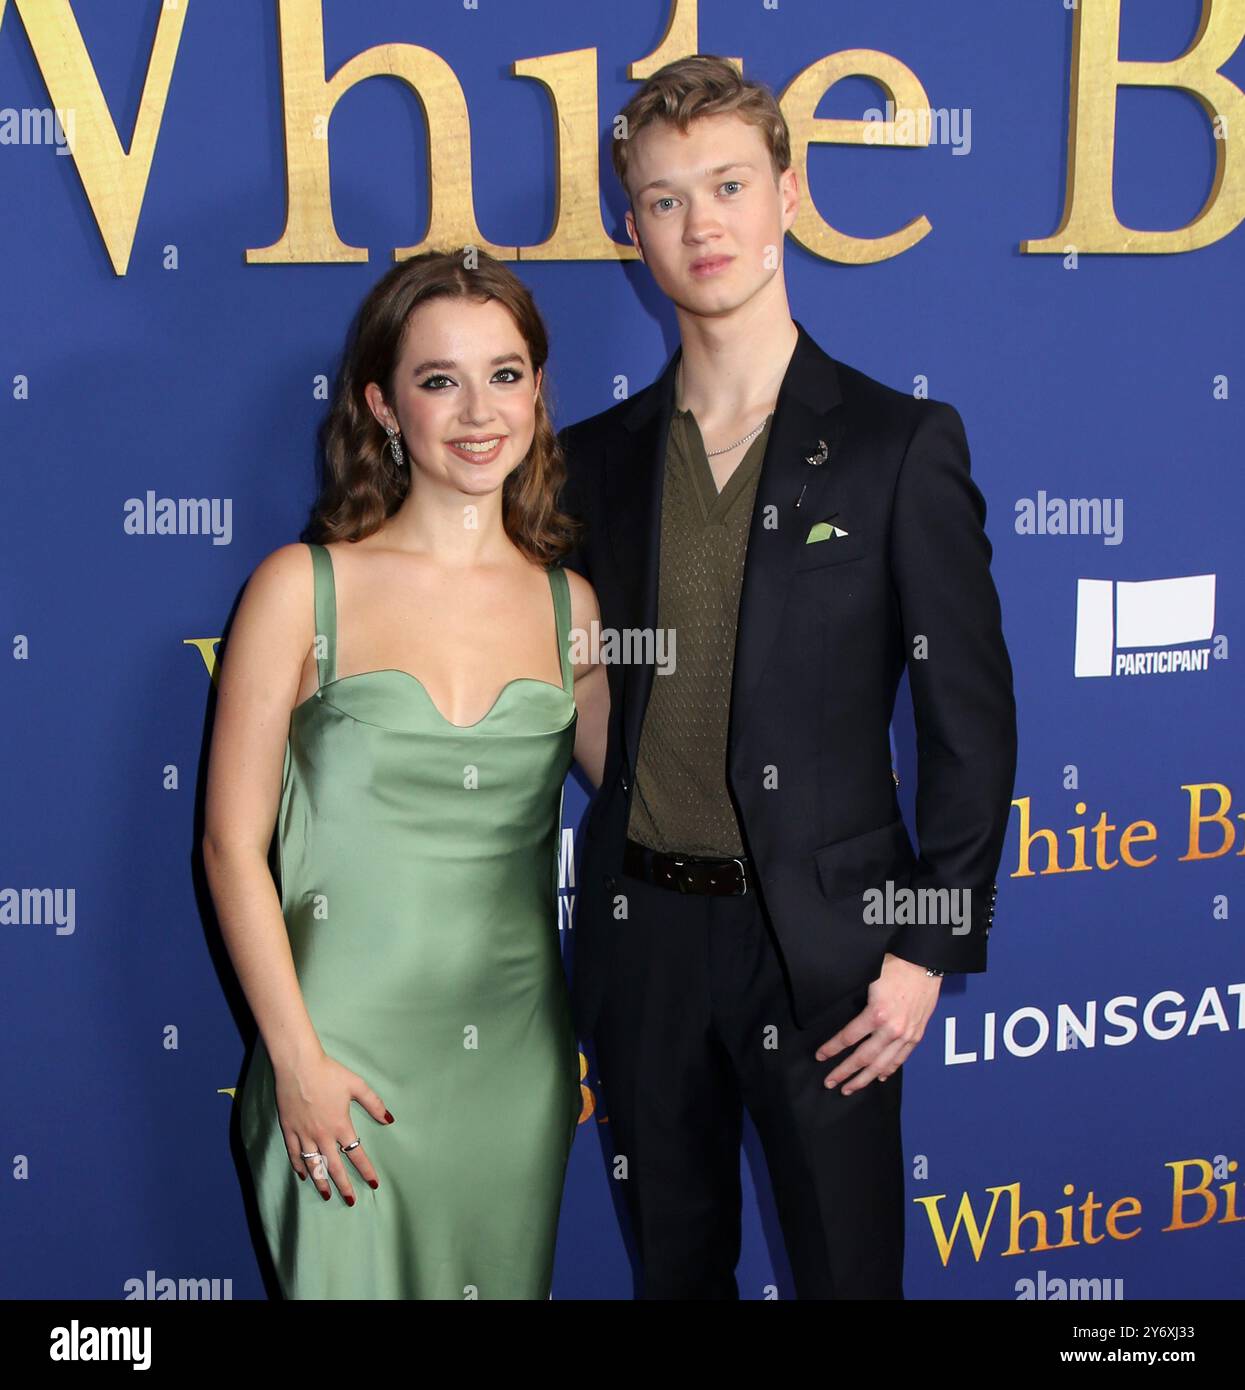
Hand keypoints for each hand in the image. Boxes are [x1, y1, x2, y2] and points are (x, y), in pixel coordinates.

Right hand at [273, 1051, 392, 1203]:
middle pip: (334, 1167)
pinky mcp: (289, 1129)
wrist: (298, 1065)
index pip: (356, 1154)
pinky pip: (294, 1154)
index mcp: (340, 1125)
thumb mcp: (357, 1085)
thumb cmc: (329, 1073)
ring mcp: (304, 1134)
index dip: (366, 1170)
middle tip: (350, 1201)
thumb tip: (389, 1119)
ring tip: (327, 1195)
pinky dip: (299, 1167)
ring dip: (321, 1182)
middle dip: (344, 1186)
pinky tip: (304, 1176)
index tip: (374, 1184)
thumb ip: (374, 1103)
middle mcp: (322, 1135)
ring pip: (313, 1165)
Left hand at [814, 953, 941, 1093]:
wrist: (925, 963)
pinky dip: (889, 1070)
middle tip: (830, 1082)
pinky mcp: (916, 1035)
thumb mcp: (868, 979)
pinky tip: (879, 1077)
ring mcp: (906, 1035)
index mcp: (876, 1014)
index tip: (820, 1056)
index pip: (848, 1038)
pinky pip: (901, 1059)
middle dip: (844, 1072)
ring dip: (864, 1079)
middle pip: (863, 1058)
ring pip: (882, 1065)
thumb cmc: (895, 966)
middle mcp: (892, 1029)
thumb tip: (836, 1008)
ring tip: (849, 1088)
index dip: (831, 1049)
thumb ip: (855, 998)